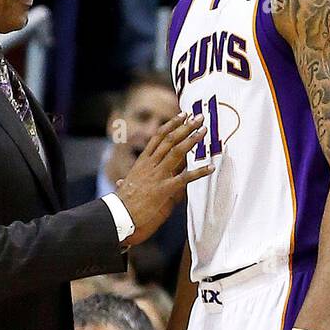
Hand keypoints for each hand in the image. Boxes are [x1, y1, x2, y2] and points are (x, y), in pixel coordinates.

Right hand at [116, 112, 212, 246]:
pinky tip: (210, 168)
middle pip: (170, 139)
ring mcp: (158, 175)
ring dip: (192, 140)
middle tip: (199, 118)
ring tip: (204, 132)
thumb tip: (121, 182)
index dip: (172, 124)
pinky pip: (185, 178)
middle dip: (186, 127)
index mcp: (143, 161)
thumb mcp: (125, 186)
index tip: (183, 115)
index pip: (158, 136)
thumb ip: (128, 181)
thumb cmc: (122, 202)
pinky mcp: (164, 189)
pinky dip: (199, 172)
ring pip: (177, 152)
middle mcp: (151, 164)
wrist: (119, 213)